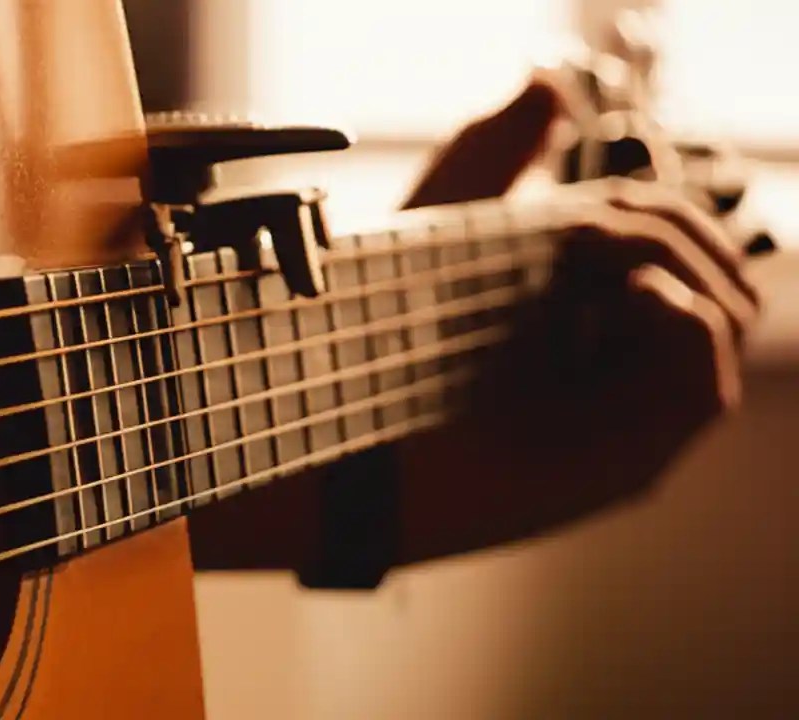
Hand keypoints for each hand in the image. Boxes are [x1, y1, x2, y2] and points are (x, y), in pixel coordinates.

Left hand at [392, 77, 760, 562]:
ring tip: (590, 258)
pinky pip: (713, 380)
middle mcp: (615, 362)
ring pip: (727, 311)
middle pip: (715, 271)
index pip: (676, 244)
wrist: (342, 413)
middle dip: (668, 227)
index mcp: (581, 308)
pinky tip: (621, 298)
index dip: (651, 211)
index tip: (574, 213)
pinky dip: (684, 317)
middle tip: (582, 231)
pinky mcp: (630, 461)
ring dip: (675, 260)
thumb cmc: (380, 323)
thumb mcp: (445, 218)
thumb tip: (548, 88)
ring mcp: (627, 413)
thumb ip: (497, 150)